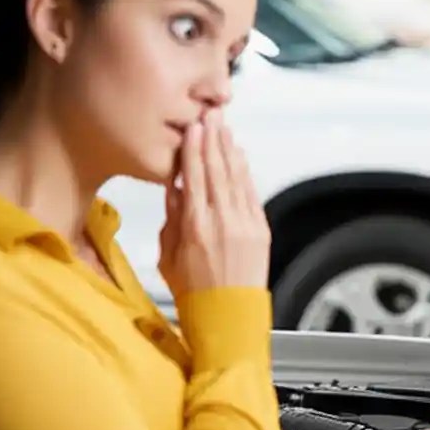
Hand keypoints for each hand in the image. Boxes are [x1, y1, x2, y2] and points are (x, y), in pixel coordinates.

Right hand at [158, 108, 270, 298]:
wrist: (228, 316)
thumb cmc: (194, 292)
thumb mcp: (169, 255)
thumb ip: (172, 219)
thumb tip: (174, 189)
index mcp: (194, 226)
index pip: (194, 177)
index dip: (193, 149)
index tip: (192, 128)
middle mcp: (221, 220)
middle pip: (216, 170)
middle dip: (213, 139)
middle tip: (210, 114)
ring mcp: (244, 224)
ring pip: (235, 177)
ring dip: (229, 149)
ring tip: (224, 126)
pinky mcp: (260, 229)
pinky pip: (250, 193)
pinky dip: (244, 172)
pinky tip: (239, 156)